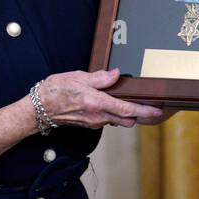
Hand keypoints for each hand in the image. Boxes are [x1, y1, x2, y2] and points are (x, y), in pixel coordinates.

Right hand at [37, 68, 164, 128]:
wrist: (39, 108)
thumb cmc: (56, 90)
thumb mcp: (79, 78)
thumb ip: (100, 78)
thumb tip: (116, 75)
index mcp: (98, 104)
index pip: (128, 110)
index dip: (145, 111)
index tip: (158, 111)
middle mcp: (98, 117)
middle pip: (128, 120)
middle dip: (140, 115)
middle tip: (149, 105)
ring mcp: (94, 123)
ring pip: (118, 121)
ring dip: (126, 114)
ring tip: (131, 102)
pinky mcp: (90, 124)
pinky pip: (108, 121)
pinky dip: (114, 114)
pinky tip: (112, 104)